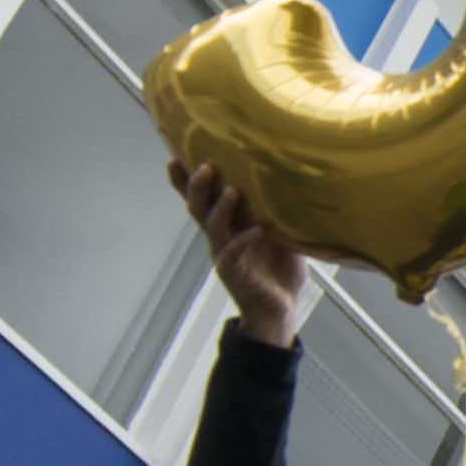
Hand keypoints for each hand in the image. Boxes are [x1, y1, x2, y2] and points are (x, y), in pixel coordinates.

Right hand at [168, 159, 309, 342]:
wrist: (280, 309)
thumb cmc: (279, 269)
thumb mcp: (280, 234)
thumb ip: (276, 211)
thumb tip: (291, 179)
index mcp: (228, 225)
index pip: (202, 198)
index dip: (184, 180)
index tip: (174, 156)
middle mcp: (220, 237)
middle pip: (198, 207)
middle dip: (196, 186)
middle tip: (204, 166)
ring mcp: (224, 255)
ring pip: (212, 227)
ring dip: (220, 208)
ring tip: (231, 191)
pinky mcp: (234, 273)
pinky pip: (233, 254)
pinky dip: (244, 240)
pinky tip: (257, 230)